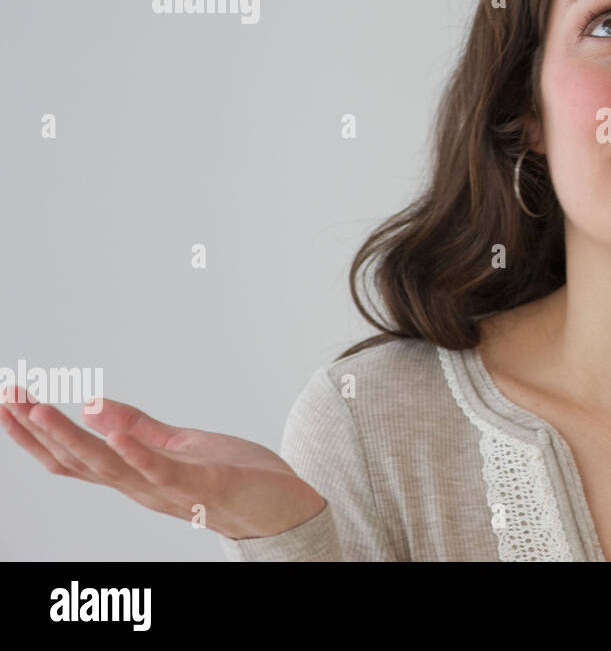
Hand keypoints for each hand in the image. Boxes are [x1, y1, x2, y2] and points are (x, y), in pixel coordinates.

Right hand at [1, 386, 325, 540]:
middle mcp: (142, 488)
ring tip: (39, 410)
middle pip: (78, 464)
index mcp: (133, 477)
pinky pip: (166, 471)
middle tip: (5, 399)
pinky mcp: (206, 483)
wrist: (285, 509)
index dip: (35, 433)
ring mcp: (172, 489)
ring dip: (73, 439)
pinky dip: (138, 453)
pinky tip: (115, 432)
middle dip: (38, 433)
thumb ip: (139, 430)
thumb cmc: (235, 478)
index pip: (71, 459)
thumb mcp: (180, 447)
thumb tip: (95, 405)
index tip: (7, 398)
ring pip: (111, 468)